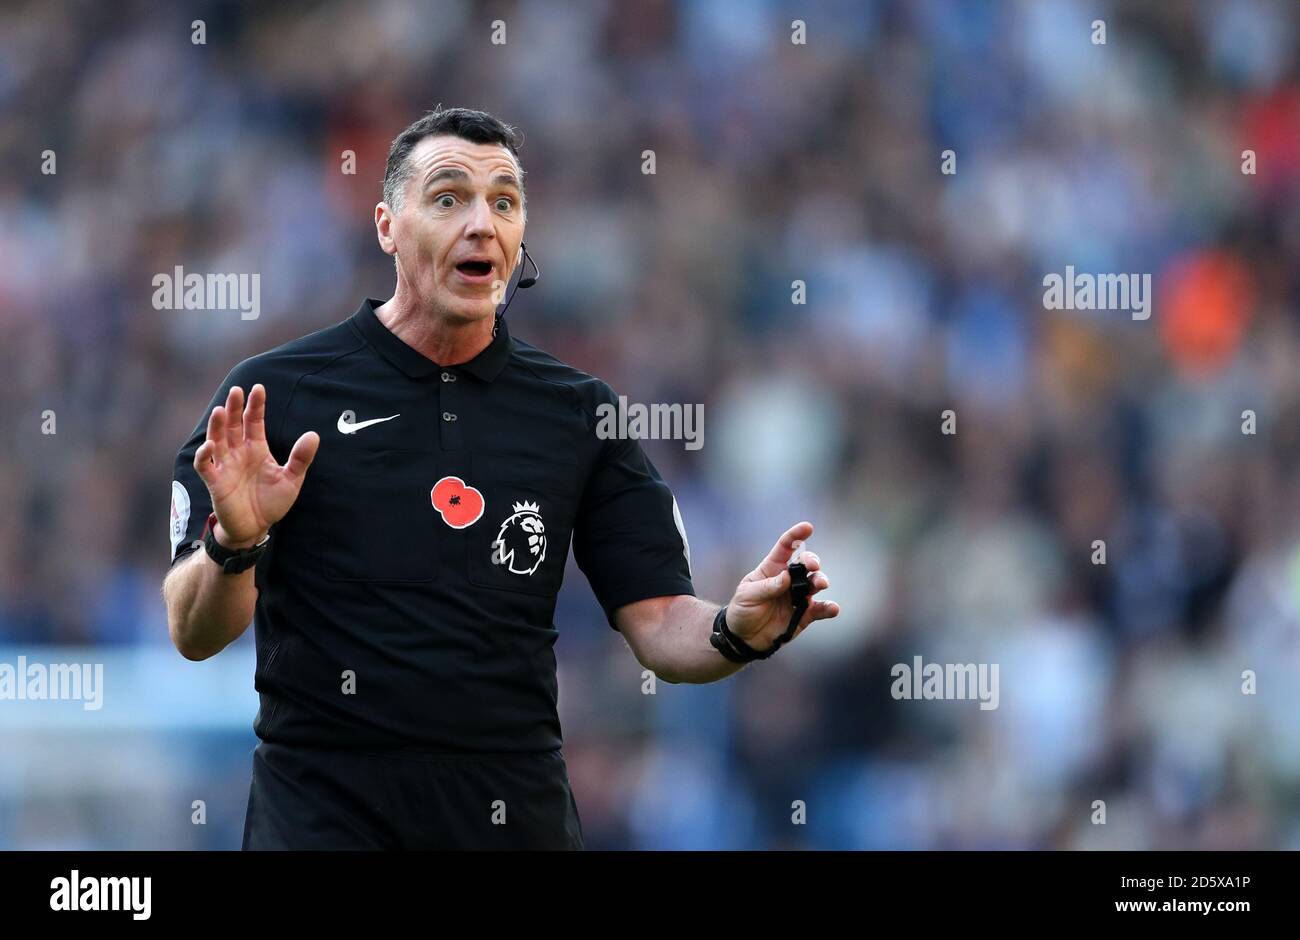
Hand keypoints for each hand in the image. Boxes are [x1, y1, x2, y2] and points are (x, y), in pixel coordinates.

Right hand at [193, 384, 319, 547]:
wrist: (256, 528)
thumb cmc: (271, 502)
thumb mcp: (291, 479)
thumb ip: (300, 458)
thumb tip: (313, 435)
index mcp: (256, 448)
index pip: (254, 421)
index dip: (255, 405)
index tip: (258, 388)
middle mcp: (238, 453)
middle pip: (233, 425)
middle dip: (234, 408)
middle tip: (236, 390)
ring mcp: (225, 466)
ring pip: (217, 440)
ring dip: (217, 426)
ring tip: (220, 410)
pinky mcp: (215, 482)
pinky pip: (205, 466)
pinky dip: (204, 455)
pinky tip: (209, 445)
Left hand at [724, 521, 838, 651]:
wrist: (744, 637)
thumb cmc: (742, 610)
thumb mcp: (747, 595)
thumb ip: (767, 586)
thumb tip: (787, 577)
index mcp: (772, 568)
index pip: (785, 547)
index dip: (796, 536)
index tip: (808, 527)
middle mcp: (788, 579)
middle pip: (805, 564)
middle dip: (812, 561)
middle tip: (813, 566)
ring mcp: (798, 596)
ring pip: (815, 583)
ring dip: (820, 581)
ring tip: (820, 584)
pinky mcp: (804, 614)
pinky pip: (820, 610)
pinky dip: (828, 608)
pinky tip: (833, 608)